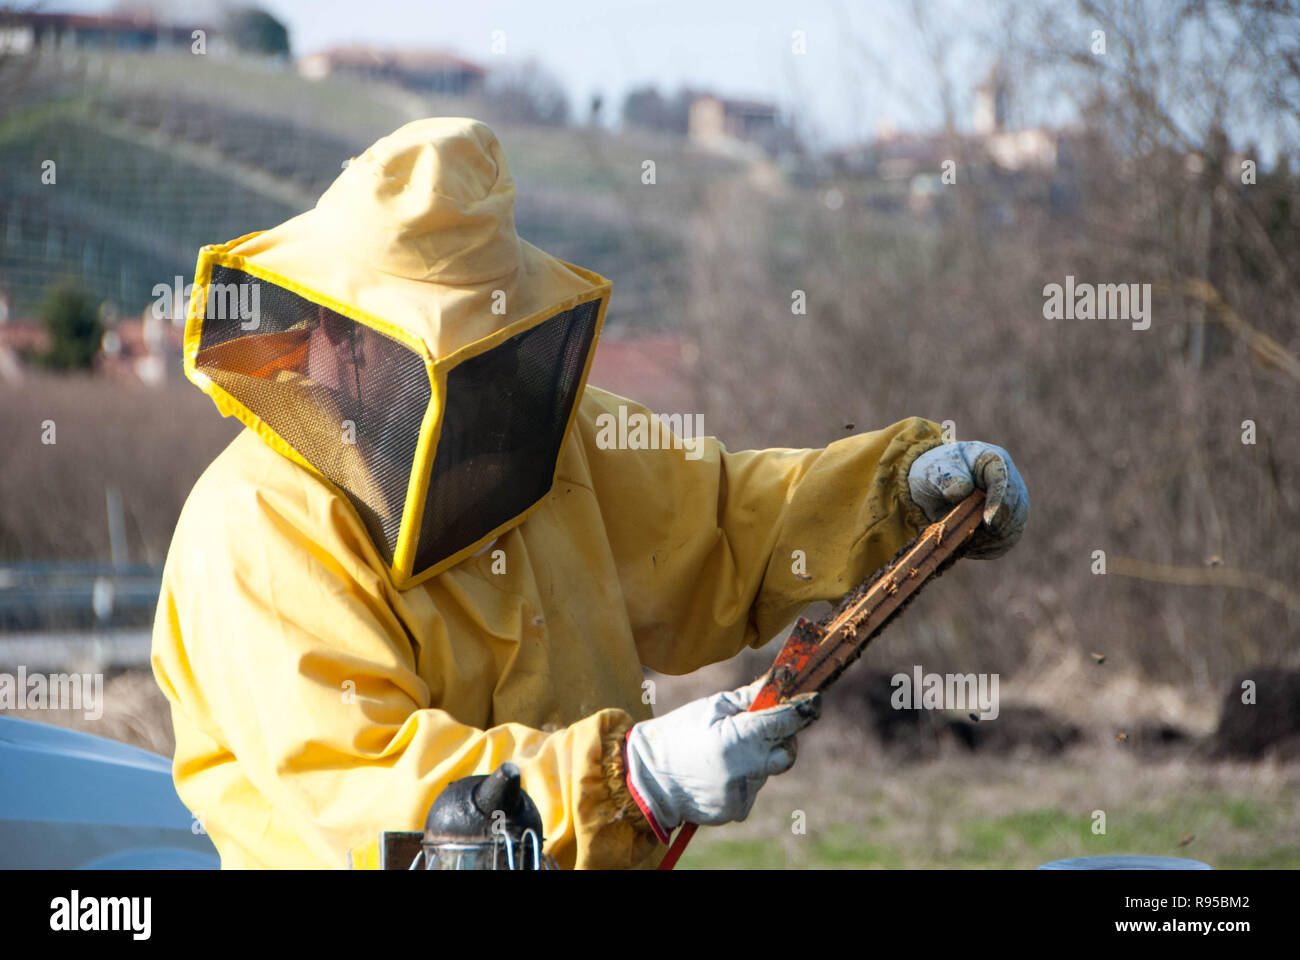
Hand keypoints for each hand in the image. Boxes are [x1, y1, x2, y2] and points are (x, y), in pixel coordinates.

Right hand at [623, 679, 820, 842]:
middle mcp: (744, 769)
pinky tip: (720, 770)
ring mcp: (741, 793)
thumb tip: (782, 679)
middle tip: (760, 727)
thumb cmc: (680, 733)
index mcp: (738, 738)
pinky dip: (743, 776)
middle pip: (787, 751)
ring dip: (756, 757)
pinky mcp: (736, 810)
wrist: (648, 776)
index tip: (813, 700)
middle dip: (781, 737)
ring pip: (767, 770)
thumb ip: (751, 697)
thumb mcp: (712, 706)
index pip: (787, 721)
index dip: (804, 708)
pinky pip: (752, 786)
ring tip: (724, 751)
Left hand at [907, 441, 1028, 558]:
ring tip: (967, 546)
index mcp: (994, 461)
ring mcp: (1011, 503)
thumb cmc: (935, 471)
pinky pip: (1006, 541)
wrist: (933, 485)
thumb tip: (963, 490)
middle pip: (1016, 508)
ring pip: (1015, 528)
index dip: (999, 503)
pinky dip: (989, 549)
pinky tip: (969, 549)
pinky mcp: (1005, 523)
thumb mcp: (933, 469)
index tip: (988, 522)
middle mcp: (1009, 482)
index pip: (1004, 482)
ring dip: (993, 542)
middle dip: (997, 528)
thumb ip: (947, 477)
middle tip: (973, 539)